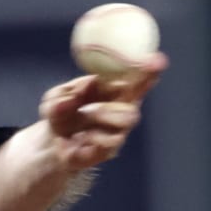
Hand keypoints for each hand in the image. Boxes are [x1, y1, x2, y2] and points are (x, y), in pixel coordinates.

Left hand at [39, 53, 167, 169]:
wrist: (52, 144)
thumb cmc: (61, 114)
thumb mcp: (54, 98)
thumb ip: (62, 95)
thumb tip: (70, 99)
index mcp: (112, 93)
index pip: (136, 81)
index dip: (149, 71)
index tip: (158, 59)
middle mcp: (120, 112)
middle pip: (134, 106)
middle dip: (113, 102)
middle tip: (89, 106)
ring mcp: (117, 132)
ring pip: (127, 120)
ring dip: (102, 115)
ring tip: (84, 116)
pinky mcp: (109, 150)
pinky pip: (109, 143)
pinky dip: (91, 137)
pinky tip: (80, 138)